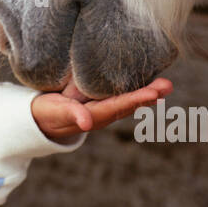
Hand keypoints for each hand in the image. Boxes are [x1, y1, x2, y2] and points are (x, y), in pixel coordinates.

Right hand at [30, 77, 173, 140]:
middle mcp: (103, 113)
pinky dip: (135, 89)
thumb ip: (71, 114)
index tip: (155, 94)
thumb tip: (86, 122)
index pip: (120, 106)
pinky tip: (147, 83)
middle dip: (149, 95)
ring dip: (147, 93)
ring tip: (165, 85)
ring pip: (128, 100)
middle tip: (168, 86)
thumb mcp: (56, 111)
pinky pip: (120, 95)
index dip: (138, 99)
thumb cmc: (46, 112)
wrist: (39, 118)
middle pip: (129, 104)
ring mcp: (102, 107)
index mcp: (94, 115)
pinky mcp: (99, 100)